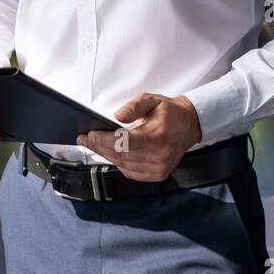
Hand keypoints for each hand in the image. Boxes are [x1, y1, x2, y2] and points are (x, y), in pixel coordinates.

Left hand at [76, 93, 202, 182]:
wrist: (189, 125)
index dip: (102, 140)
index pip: (123, 142)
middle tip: (84, 140)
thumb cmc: (169, 112)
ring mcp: (159, 167)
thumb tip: (117, 116)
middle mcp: (159, 155)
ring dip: (106, 156)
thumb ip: (134, 106)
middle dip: (98, 147)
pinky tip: (111, 155)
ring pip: (124, 165)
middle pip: (120, 155)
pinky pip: (131, 173)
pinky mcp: (158, 174)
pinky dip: (119, 164)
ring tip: (94, 146)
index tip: (88, 134)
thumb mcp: (152, 100)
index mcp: (157, 135)